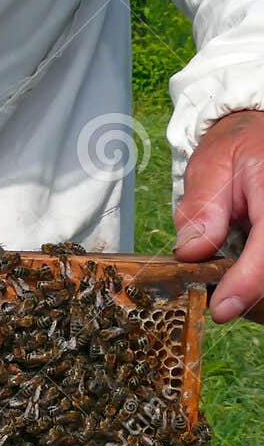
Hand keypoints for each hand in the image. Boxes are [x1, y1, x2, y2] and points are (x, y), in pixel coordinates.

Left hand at [174, 109, 263, 323]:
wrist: (262, 136)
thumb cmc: (239, 149)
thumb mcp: (211, 166)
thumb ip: (202, 209)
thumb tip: (190, 251)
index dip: (247, 283)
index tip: (221, 308)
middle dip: (251, 294)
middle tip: (219, 300)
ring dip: (259, 294)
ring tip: (231, 289)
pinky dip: (261, 286)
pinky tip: (244, 281)